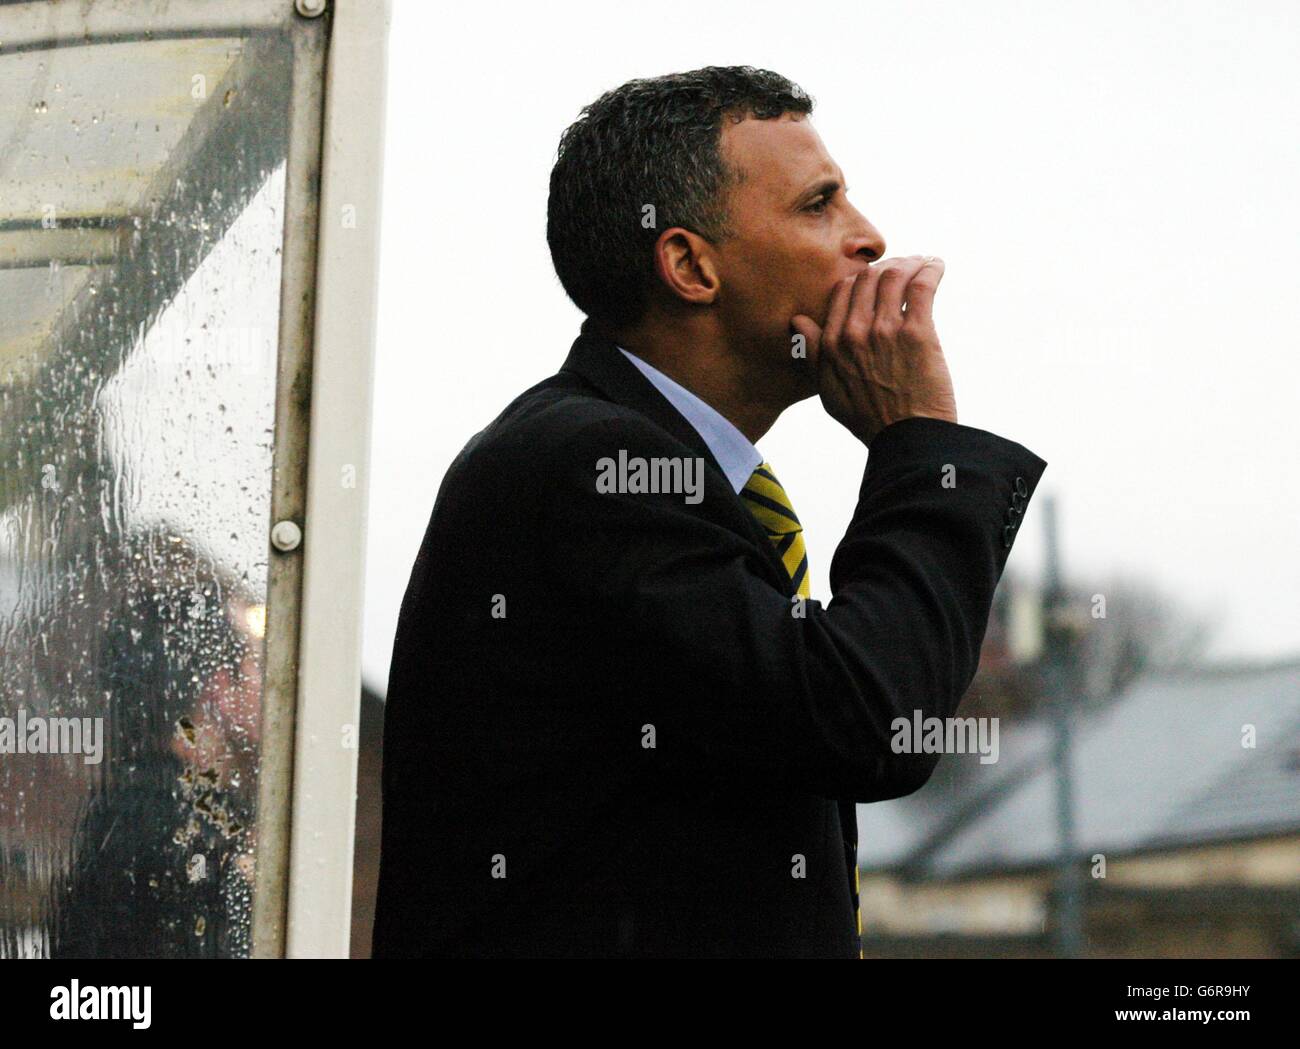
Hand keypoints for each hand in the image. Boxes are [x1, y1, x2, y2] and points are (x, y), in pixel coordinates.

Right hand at [792, 255, 957, 445]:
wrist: (907, 439)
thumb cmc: (869, 420)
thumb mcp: (828, 392)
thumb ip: (813, 355)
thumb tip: (798, 322)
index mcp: (832, 344)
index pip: (843, 291)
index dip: (861, 279)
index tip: (878, 279)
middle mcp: (855, 332)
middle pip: (869, 277)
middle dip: (888, 267)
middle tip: (905, 268)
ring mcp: (886, 330)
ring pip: (896, 275)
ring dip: (912, 264)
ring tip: (923, 264)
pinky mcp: (917, 333)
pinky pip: (923, 286)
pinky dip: (931, 270)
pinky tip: (937, 267)